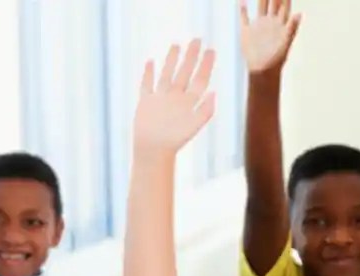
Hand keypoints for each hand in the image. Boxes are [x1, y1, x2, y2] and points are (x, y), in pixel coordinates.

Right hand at [132, 40, 216, 155]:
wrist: (153, 151)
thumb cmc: (174, 141)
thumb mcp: (194, 125)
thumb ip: (205, 110)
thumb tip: (213, 92)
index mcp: (188, 102)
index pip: (200, 79)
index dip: (206, 65)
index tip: (211, 50)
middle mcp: (176, 98)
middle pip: (185, 72)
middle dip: (191, 56)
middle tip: (197, 40)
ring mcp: (161, 99)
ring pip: (167, 74)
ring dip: (172, 60)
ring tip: (176, 45)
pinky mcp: (146, 102)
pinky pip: (147, 84)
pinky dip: (148, 73)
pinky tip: (151, 62)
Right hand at [238, 0, 300, 73]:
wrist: (262, 71)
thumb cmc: (276, 60)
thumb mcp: (286, 43)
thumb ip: (292, 27)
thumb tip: (299, 13)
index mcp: (280, 24)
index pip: (284, 5)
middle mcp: (270, 22)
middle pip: (273, 2)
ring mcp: (258, 26)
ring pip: (260, 7)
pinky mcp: (247, 32)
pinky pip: (244, 18)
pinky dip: (242, 9)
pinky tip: (241, 1)